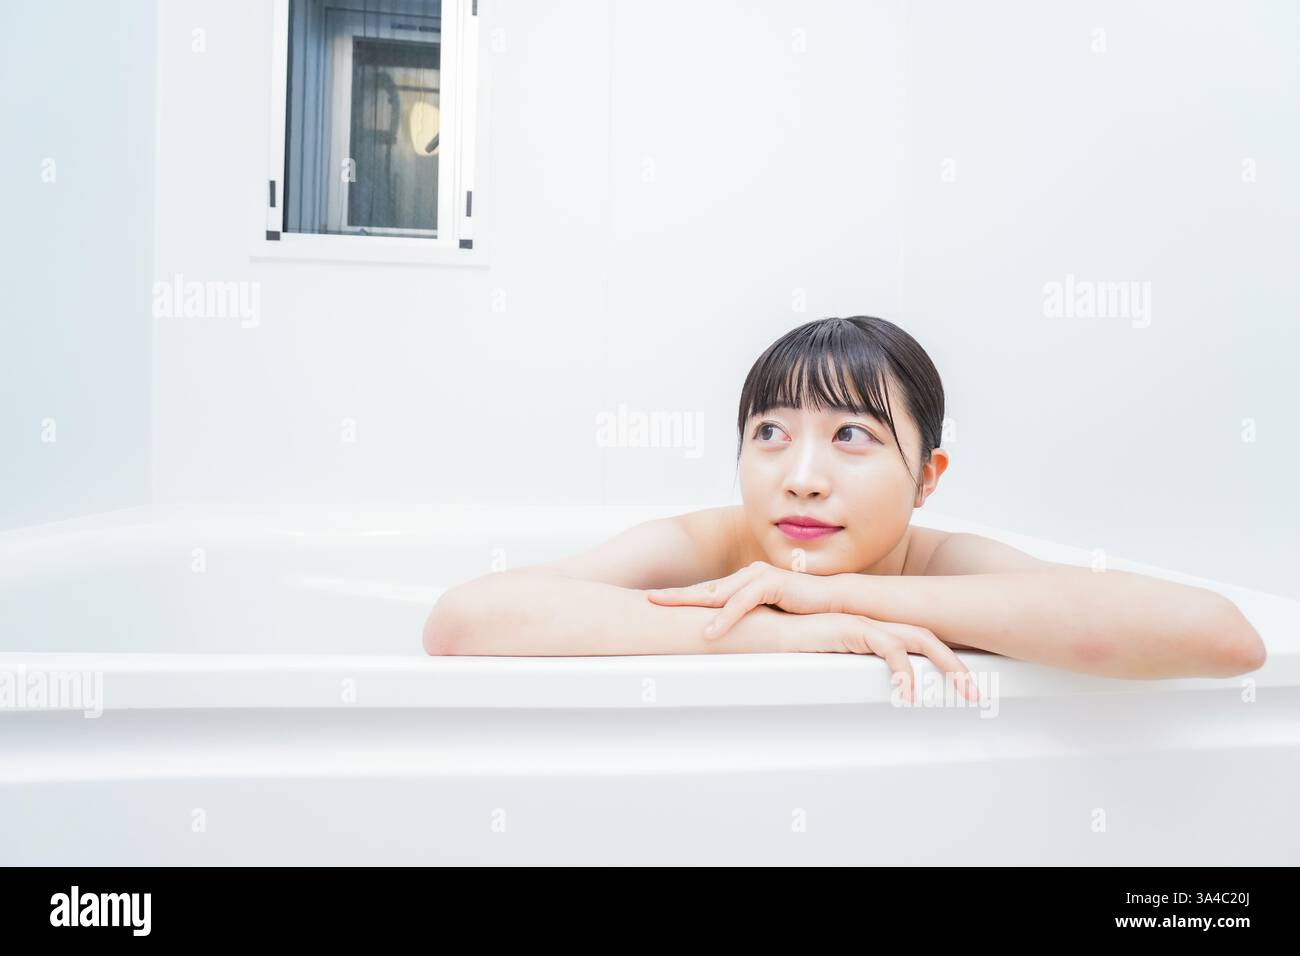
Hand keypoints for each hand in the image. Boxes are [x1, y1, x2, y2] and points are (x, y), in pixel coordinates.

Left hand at [646, 560, 843, 637]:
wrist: (836, 601)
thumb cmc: (804, 610)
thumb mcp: (768, 616)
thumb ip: (749, 620)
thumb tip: (728, 637)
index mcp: (743, 581)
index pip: (705, 591)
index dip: (680, 597)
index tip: (655, 601)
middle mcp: (747, 575)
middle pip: (703, 588)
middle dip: (674, 595)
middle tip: (647, 599)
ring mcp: (758, 577)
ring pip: (717, 593)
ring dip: (690, 603)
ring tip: (664, 610)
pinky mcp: (772, 585)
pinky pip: (742, 603)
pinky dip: (725, 617)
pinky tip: (710, 631)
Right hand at [778, 610, 979, 704]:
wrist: (760, 628)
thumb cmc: (789, 645)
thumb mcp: (832, 660)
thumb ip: (853, 669)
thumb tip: (873, 694)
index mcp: (874, 629)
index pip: (920, 641)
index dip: (944, 661)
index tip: (962, 687)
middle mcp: (875, 622)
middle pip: (930, 638)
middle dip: (959, 666)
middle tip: (978, 695)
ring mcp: (866, 622)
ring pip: (921, 640)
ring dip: (948, 666)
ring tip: (964, 694)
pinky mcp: (851, 627)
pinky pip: (889, 648)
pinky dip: (904, 671)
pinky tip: (909, 693)